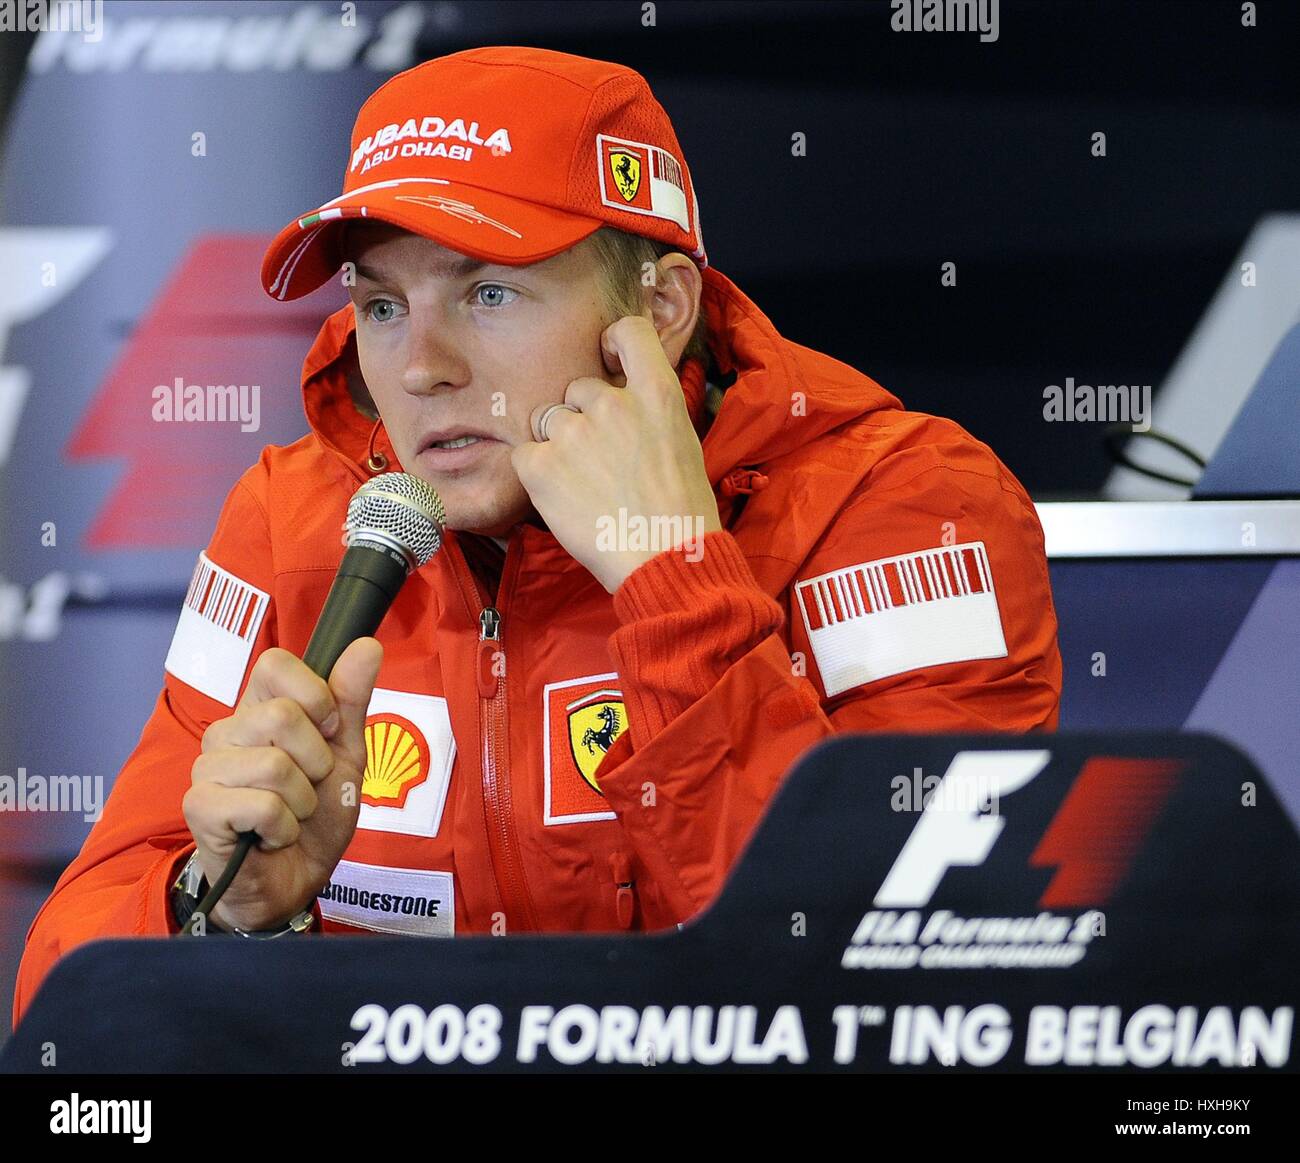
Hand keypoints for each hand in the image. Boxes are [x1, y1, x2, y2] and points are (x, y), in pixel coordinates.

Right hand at [181, 638, 381, 931]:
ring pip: (275, 765)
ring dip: (302, 800)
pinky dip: (283, 828)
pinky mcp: (200, 807)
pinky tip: (273, 835)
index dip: (315, 696)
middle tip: (308, 786)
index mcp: (258, 708)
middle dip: (316, 761)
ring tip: (291, 814)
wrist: (296, 878)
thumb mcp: (346, 753)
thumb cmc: (315, 814)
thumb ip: (351, 700)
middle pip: (283, 715)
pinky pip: (261, 805)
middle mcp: (226, 731)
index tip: (326, 731)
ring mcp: (207, 769)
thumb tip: (367, 644)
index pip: (275, 664)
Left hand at [510, 315, 721, 592]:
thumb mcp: (682, 443)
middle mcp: (613, 403)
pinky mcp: (542, 465)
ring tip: (582, 483)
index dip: (613, 342)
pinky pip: (525, 453)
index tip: (609, 361)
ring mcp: (573, 433)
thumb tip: (624, 403)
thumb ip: (649, 412)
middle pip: (578, 387)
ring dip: (558, 443)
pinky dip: (536, 472)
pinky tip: (562, 497)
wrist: (665, 559)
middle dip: (583, 415)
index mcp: (657, 393)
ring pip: (548, 419)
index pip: (628, 333)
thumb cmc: (682, 511)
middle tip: (600, 459)